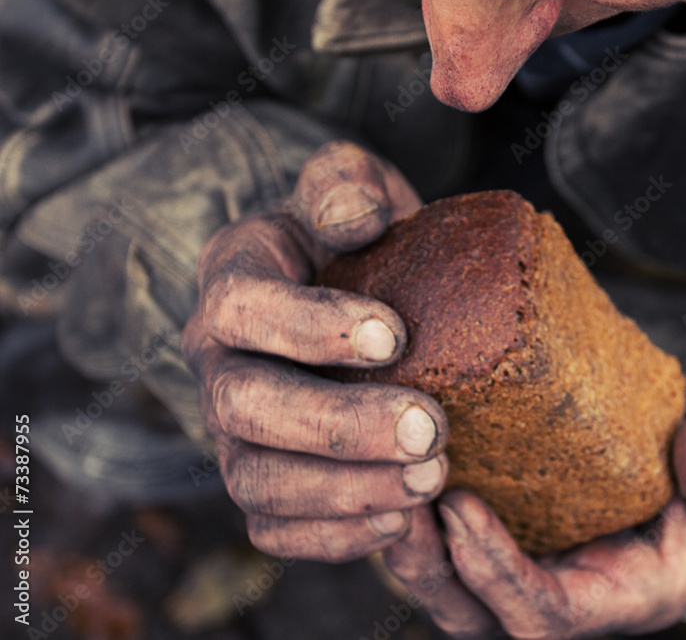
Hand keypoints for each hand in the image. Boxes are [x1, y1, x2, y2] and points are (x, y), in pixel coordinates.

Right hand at [182, 141, 449, 562]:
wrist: (353, 290)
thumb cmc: (355, 236)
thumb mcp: (350, 186)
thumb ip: (345, 183)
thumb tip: (357, 219)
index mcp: (234, 278)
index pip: (242, 306)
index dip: (309, 327)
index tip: (396, 336)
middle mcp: (218, 361)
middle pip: (246, 406)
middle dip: (340, 426)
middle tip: (431, 428)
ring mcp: (231, 430)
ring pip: (257, 480)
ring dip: (345, 490)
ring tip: (430, 479)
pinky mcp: (260, 479)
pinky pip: (273, 529)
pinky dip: (332, 537)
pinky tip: (399, 522)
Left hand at [382, 413, 685, 638]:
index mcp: (620, 598)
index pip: (544, 617)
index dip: (498, 574)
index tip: (462, 509)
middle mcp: (567, 598)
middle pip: (476, 616)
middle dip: (432, 567)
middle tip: (398, 499)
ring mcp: (535, 571)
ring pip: (452, 589)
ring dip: (412, 544)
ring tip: (384, 481)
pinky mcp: (516, 538)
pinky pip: (453, 547)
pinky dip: (422, 519)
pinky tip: (399, 465)